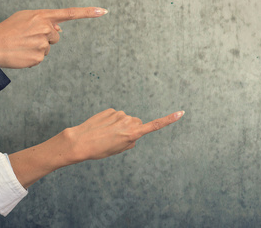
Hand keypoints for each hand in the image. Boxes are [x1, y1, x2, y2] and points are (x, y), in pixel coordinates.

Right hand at [0, 7, 106, 67]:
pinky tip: (21, 54)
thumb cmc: (7, 29)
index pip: (70, 13)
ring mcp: (42, 44)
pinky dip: (32, 57)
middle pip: (56, 36)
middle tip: (27, 37)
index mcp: (43, 16)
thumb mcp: (25, 17)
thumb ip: (44, 20)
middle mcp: (45, 29)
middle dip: (46, 37)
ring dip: (38, 47)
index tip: (104, 11)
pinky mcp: (38, 58)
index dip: (88, 12)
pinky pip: (41, 58)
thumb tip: (60, 28)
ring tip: (22, 45)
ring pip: (48, 48)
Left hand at [62, 109, 183, 163]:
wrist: (80, 141)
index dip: (169, 120)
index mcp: (133, 133)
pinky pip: (115, 116)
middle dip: (131, 130)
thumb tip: (134, 133)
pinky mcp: (110, 110)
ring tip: (105, 135)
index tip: (181, 113)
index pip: (155, 125)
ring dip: (119, 126)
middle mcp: (129, 121)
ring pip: (125, 119)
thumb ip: (130, 141)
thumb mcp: (119, 150)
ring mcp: (119, 114)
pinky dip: (110, 121)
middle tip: (116, 140)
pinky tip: (101, 128)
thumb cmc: (100, 150)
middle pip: (137, 123)